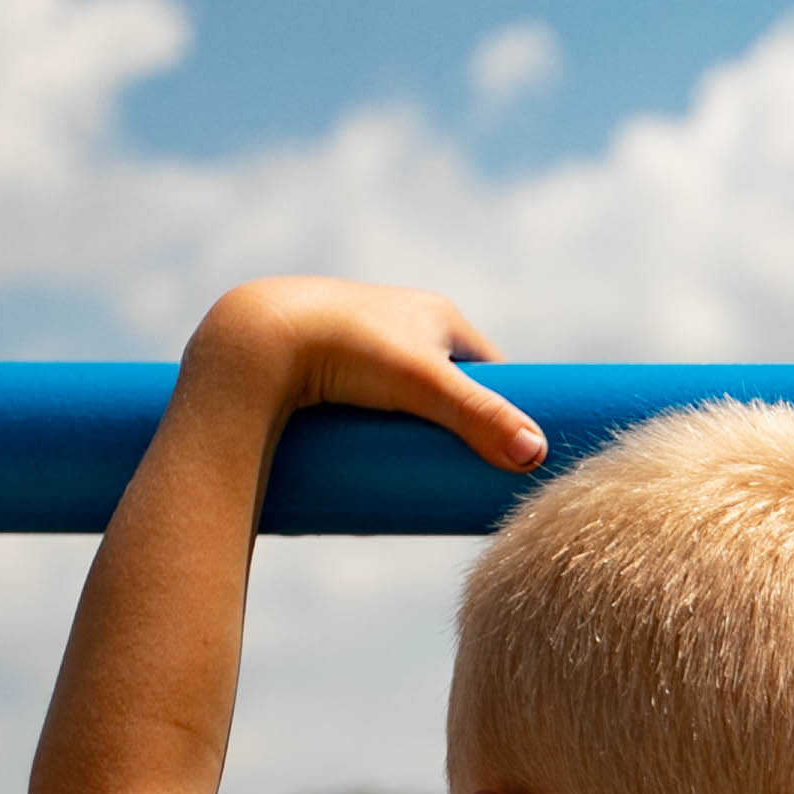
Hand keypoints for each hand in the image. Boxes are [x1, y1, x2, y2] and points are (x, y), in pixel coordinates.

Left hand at [183, 276, 545, 472]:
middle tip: (460, 479)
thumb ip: (482, 420)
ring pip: (400, 392)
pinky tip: (371, 455)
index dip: (502, 409)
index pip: (489, 368)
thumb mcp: (425, 387)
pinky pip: (360, 395)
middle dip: (455, 426)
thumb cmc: (346, 351)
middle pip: (445, 385)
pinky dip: (371, 422)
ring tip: (416, 478)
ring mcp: (358, 340)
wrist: (255, 338)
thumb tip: (538, 457)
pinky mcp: (319, 361)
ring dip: (413, 427)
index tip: (507, 456)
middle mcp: (399, 319)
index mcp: (436, 314)